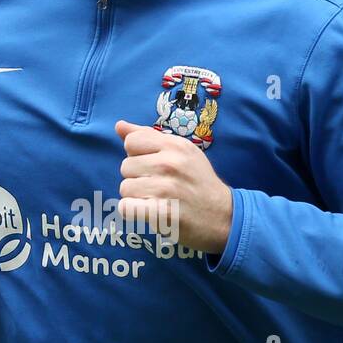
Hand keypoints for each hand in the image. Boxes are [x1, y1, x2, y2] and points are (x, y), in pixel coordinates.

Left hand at [115, 120, 232, 252]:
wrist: (223, 216)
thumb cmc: (198, 182)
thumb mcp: (181, 151)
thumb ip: (149, 137)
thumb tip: (119, 126)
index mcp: (175, 146)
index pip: (131, 142)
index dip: (138, 155)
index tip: (153, 166)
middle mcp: (170, 164)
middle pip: (126, 166)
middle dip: (137, 178)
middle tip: (158, 186)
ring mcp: (166, 189)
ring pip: (125, 188)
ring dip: (136, 197)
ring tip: (156, 199)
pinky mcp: (162, 213)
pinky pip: (126, 208)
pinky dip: (132, 212)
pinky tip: (148, 211)